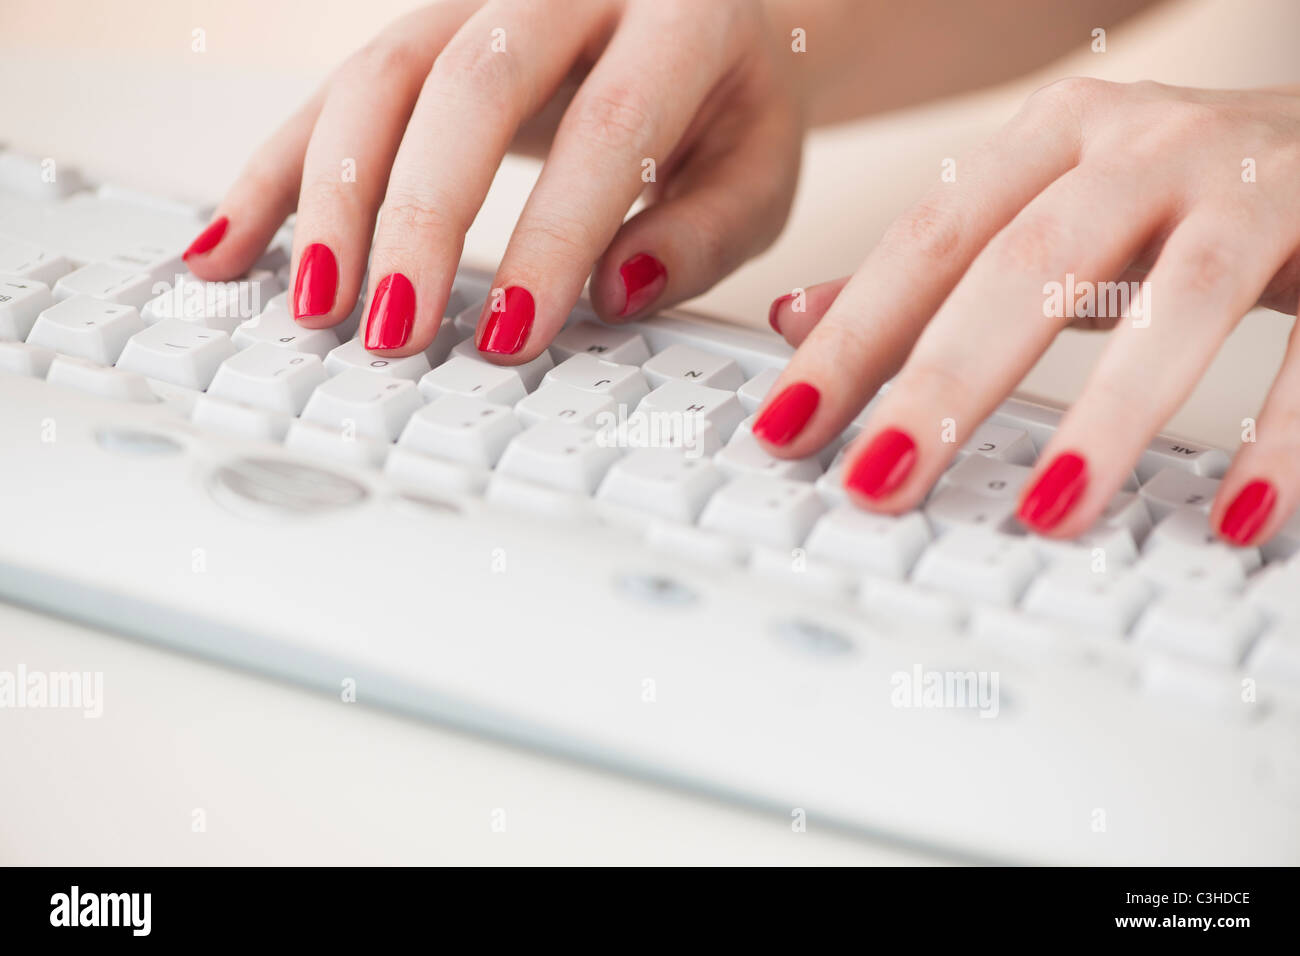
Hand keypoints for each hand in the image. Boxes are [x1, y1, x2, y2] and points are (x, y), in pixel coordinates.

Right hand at [182, 0, 800, 361]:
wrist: (700, 12)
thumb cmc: (731, 105)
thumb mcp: (759, 172)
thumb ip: (700, 235)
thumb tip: (609, 293)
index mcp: (678, 13)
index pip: (608, 124)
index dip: (552, 234)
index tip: (513, 333)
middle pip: (469, 82)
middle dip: (420, 215)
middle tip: (396, 330)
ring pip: (382, 75)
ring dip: (331, 196)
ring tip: (315, 304)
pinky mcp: (423, 29)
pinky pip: (335, 91)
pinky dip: (277, 173)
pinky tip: (231, 244)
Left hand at [756, 79, 1299, 548]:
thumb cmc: (1181, 186)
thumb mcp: (1048, 207)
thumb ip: (935, 268)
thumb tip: (796, 318)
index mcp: (1056, 140)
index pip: (927, 244)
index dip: (851, 340)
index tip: (786, 428)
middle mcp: (1146, 148)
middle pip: (1027, 267)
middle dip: (944, 384)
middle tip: (880, 482)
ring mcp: (1255, 185)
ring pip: (1178, 299)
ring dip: (1108, 416)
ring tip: (1047, 513)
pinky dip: (1282, 436)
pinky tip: (1236, 515)